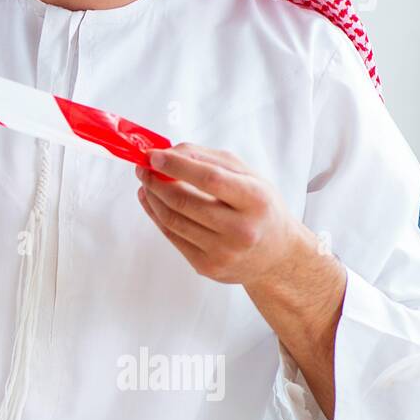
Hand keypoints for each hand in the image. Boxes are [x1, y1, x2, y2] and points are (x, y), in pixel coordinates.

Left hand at [134, 142, 302, 286]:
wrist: (277, 256)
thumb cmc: (260, 208)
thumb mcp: (248, 175)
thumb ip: (209, 158)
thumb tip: (169, 152)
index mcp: (256, 200)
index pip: (209, 179)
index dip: (176, 166)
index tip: (153, 156)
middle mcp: (242, 229)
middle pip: (184, 201)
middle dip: (156, 181)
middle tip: (143, 168)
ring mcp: (223, 252)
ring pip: (172, 220)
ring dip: (152, 197)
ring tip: (145, 182)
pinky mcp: (208, 267)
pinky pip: (172, 237)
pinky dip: (156, 216)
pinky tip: (151, 201)